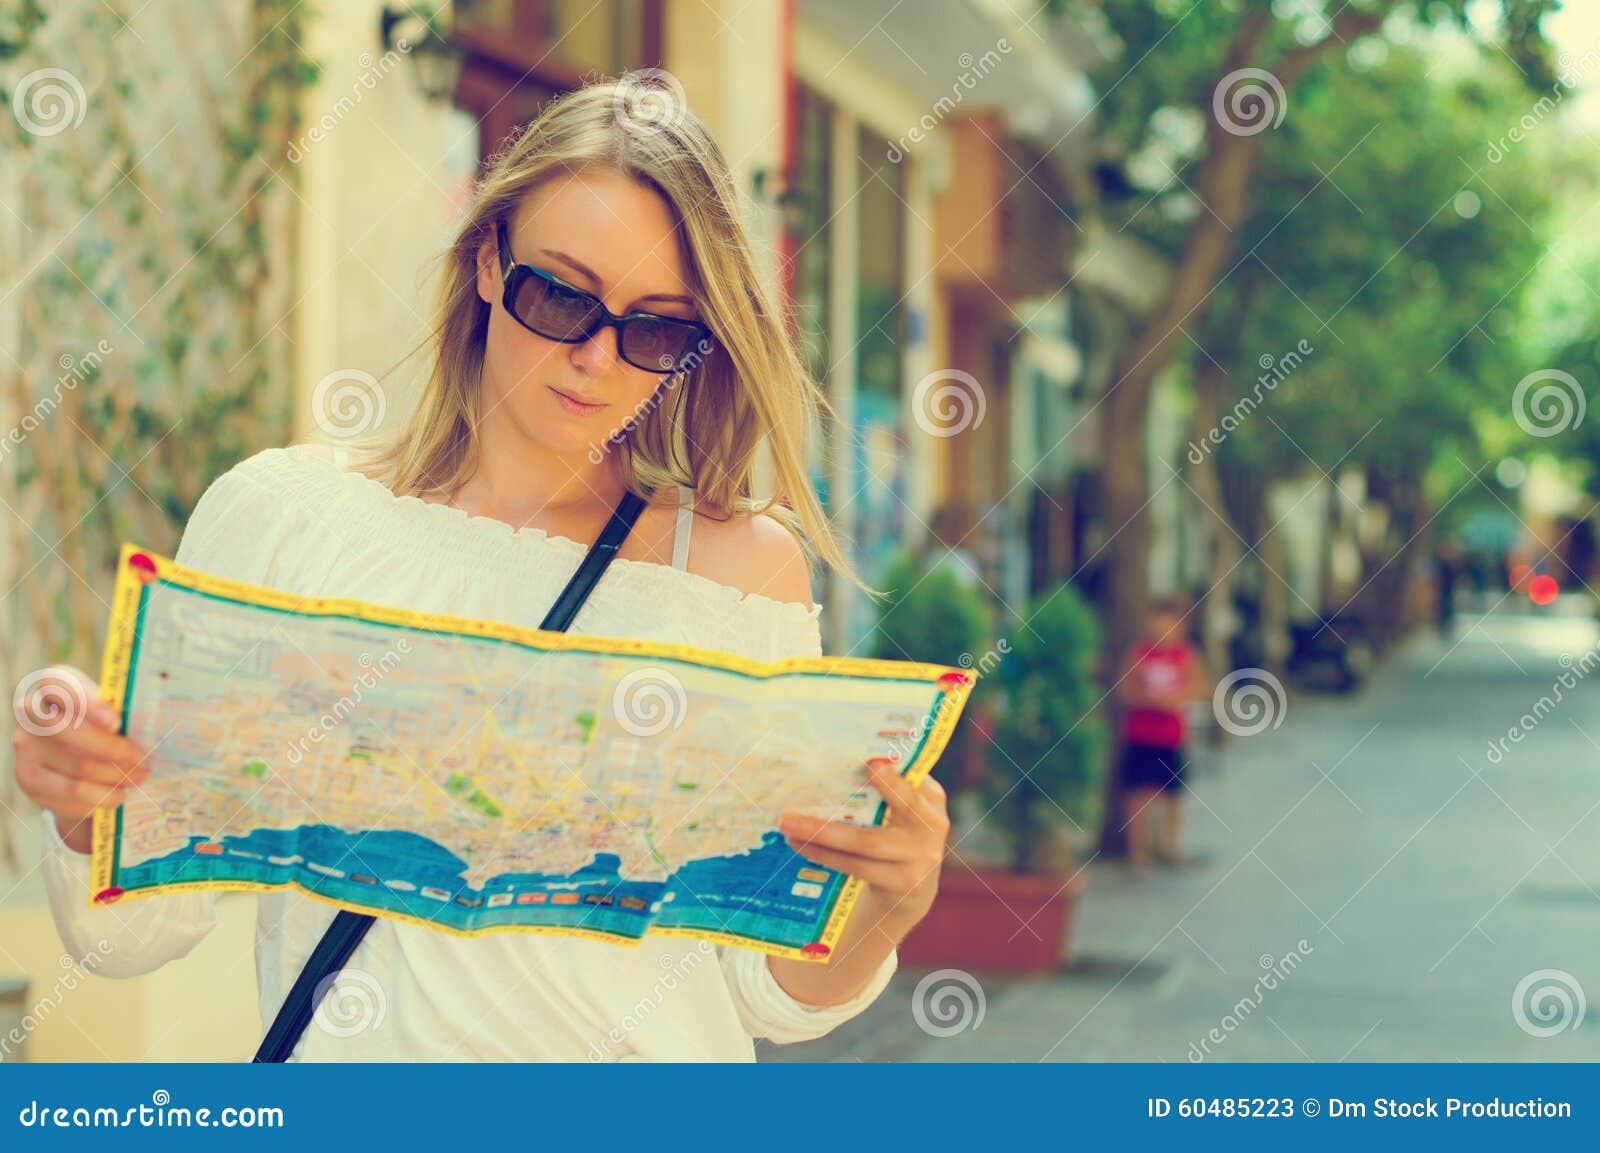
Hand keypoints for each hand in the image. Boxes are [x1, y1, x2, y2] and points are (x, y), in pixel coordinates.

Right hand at [10, 665, 148, 854]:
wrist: (73, 760)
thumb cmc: (102, 726)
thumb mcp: (112, 711)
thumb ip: (124, 711)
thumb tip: (160, 724)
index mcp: (52, 685)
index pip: (57, 683)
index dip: (86, 701)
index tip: (117, 722)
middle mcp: (30, 712)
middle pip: (66, 731)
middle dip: (112, 749)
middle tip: (142, 758)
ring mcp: (25, 746)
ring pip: (76, 767)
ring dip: (115, 777)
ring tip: (139, 777)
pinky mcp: (27, 779)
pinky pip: (71, 795)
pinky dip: (101, 797)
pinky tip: (117, 794)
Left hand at [778, 760, 949, 940]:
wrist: (913, 890)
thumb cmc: (898, 834)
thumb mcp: (905, 810)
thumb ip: (887, 787)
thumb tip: (833, 761)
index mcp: (931, 797)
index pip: (912, 780)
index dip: (893, 775)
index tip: (870, 763)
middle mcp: (931, 826)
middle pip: (897, 808)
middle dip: (860, 797)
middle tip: (815, 790)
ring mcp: (920, 858)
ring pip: (866, 842)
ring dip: (822, 832)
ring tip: (788, 823)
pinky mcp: (901, 884)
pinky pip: (856, 866)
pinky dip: (825, 854)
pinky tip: (799, 844)